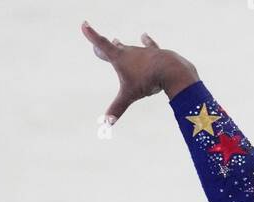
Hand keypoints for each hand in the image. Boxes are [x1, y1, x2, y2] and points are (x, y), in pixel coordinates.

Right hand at [81, 20, 197, 121]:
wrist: (169, 69)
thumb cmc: (147, 80)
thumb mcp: (129, 95)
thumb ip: (117, 109)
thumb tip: (105, 124)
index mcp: (120, 58)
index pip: (102, 45)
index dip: (92, 36)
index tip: (84, 24)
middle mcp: (130, 51)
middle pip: (115, 49)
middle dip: (105, 49)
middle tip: (98, 48)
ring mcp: (143, 51)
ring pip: (130, 48)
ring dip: (123, 47)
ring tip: (117, 41)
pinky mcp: (156, 53)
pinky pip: (149, 46)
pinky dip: (146, 42)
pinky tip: (144, 36)